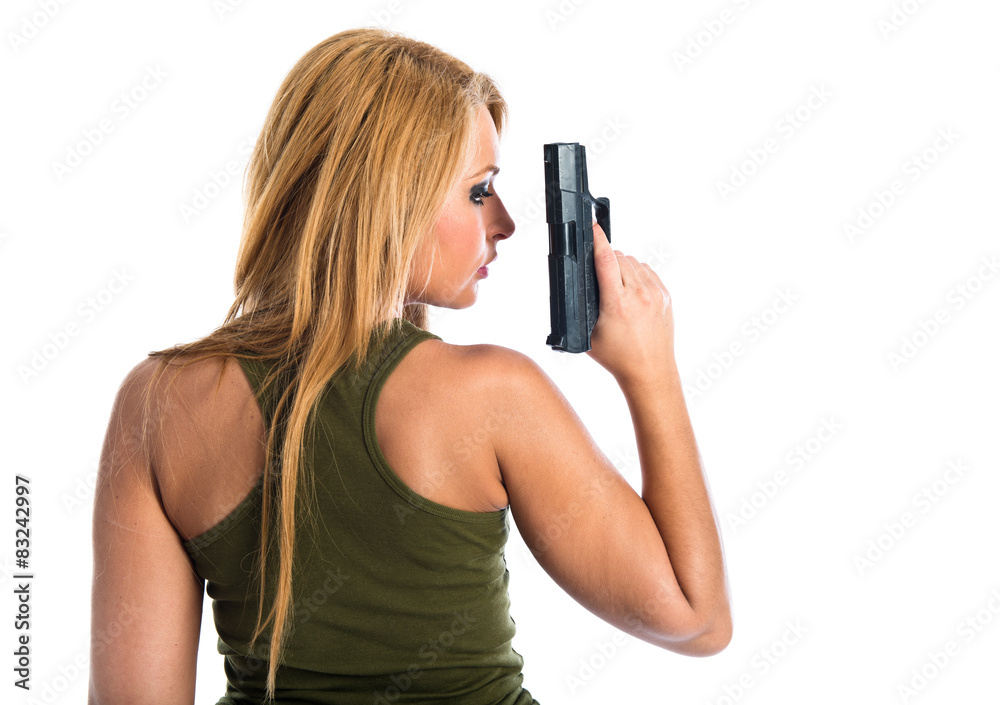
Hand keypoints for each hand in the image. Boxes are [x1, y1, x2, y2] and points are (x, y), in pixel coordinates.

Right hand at [586, 222, 675, 388]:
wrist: (650, 370)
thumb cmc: (618, 357)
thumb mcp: (589, 333)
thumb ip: (583, 307)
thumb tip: (577, 285)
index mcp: (617, 303)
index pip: (607, 260)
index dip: (598, 239)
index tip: (592, 227)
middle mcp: (639, 295)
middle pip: (619, 257)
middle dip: (606, 258)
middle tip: (598, 272)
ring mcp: (655, 294)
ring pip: (634, 262)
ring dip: (621, 265)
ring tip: (614, 284)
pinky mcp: (665, 295)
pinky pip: (647, 271)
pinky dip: (636, 273)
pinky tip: (630, 288)